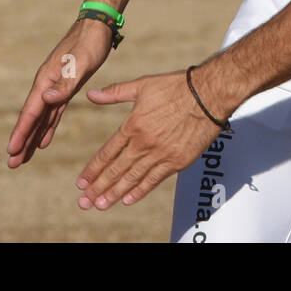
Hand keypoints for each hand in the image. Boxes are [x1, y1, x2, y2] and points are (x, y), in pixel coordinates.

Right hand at [6, 17, 113, 168]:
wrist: (98, 25)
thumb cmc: (90, 43)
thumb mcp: (81, 63)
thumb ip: (65, 82)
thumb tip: (45, 100)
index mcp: (46, 80)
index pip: (31, 111)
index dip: (21, 132)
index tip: (12, 152)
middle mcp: (46, 85)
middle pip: (31, 118)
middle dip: (21, 141)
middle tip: (12, 164)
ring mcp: (55, 86)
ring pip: (41, 118)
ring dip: (32, 138)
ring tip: (23, 158)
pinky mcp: (66, 87)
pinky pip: (53, 112)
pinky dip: (47, 127)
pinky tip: (43, 141)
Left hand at [76, 71, 224, 209]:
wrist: (209, 94)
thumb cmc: (177, 86)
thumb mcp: (143, 85)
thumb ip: (115, 92)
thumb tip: (91, 94)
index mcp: (133, 125)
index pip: (107, 152)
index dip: (93, 169)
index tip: (81, 182)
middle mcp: (144, 143)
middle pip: (116, 170)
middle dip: (98, 188)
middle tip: (84, 202)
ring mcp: (161, 154)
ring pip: (132, 178)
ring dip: (114, 193)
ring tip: (100, 205)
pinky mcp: (177, 161)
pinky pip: (154, 180)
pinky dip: (140, 191)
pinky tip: (127, 199)